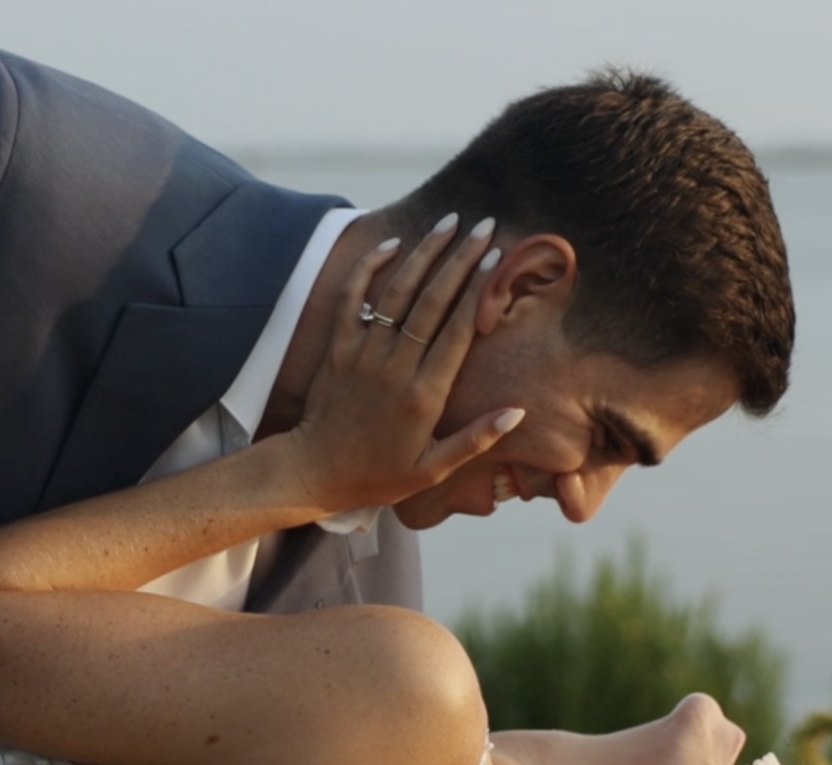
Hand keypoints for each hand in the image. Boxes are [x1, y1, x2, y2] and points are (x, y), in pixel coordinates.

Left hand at [283, 213, 524, 515]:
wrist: (315, 471)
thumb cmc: (379, 474)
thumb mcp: (433, 470)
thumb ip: (475, 440)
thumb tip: (517, 412)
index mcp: (424, 395)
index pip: (457, 331)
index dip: (479, 290)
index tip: (499, 259)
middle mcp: (395, 367)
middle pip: (432, 301)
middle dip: (460, 260)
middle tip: (484, 226)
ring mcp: (363, 353)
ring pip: (396, 292)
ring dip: (424, 253)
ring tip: (447, 223)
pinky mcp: (338, 348)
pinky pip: (352, 299)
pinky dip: (369, 268)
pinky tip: (391, 244)